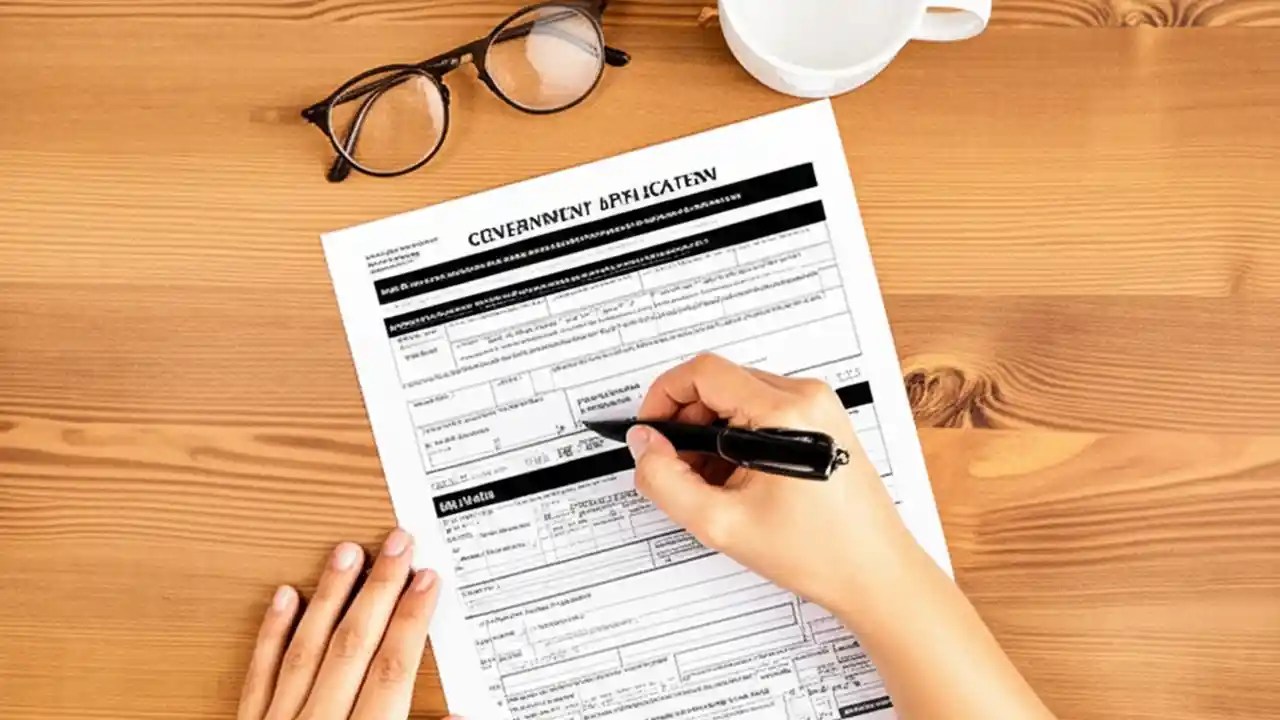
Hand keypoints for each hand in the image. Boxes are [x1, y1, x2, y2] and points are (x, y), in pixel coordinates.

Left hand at [237, 529, 460, 719]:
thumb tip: (462, 715)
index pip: (393, 668)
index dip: (412, 619)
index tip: (426, 580)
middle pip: (354, 644)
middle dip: (380, 589)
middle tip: (397, 544)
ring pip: (307, 649)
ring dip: (330, 596)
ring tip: (346, 552)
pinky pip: (260, 675)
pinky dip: (272, 635)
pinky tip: (284, 597)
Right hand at [628, 354, 918, 617]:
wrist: (876, 574)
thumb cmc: (820, 552)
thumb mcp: (723, 524)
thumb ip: (667, 481)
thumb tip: (644, 446)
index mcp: (786, 413)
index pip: (704, 372)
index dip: (664, 397)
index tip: (650, 432)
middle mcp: (806, 399)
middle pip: (720, 383)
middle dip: (686, 423)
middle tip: (676, 468)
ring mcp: (817, 409)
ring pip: (738, 399)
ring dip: (710, 435)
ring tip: (711, 484)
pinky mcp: (821, 423)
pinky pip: (761, 414)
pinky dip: (736, 440)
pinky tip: (736, 482)